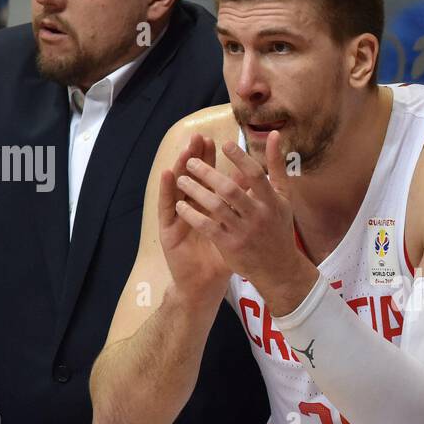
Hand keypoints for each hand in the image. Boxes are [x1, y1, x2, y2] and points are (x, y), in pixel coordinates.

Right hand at [158, 132, 233, 299]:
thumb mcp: (236, 231)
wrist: (205, 286)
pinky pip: (166, 206)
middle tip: (199, 137)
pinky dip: (166, 189)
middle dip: (196, 158)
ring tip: (184, 148)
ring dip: (179, 166)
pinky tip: (167, 173)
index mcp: (207, 207)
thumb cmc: (222, 260)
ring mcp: (178, 218)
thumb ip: (244, 209)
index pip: (209, 179)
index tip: (219, 141)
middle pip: (192, 178)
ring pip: (178, 187)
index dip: (213, 161)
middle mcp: (190, 208)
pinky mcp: (168, 229)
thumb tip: (257, 186)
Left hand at [174, 130, 304, 293]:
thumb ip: (276, 166)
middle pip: (230, 189)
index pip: (255, 174)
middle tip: (191, 162)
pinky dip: (192, 215)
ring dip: (196, 191)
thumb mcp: (283, 197)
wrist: (279, 269)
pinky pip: (207, 227)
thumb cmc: (278, 227)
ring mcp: (243, 232)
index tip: (223, 144)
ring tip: (181, 180)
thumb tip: (274, 134)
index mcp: (272, 201)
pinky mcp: (230, 246)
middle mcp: (258, 216)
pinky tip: (179, 205)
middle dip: (208, 173)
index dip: (239, 158)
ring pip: (216, 207)